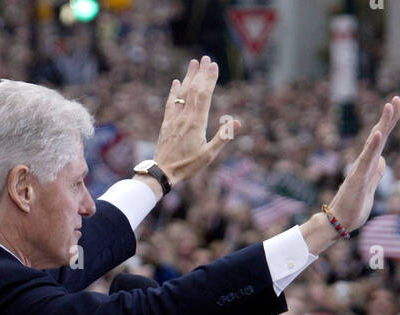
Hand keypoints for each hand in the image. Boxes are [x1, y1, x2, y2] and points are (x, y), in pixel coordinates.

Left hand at [152, 56, 235, 187]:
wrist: (163, 172)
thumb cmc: (188, 166)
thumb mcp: (208, 155)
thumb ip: (222, 138)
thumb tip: (236, 122)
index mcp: (197, 123)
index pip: (205, 95)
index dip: (210, 79)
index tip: (214, 65)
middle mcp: (185, 116)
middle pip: (194, 89)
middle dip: (200, 73)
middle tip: (206, 58)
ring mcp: (174, 118)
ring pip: (182, 93)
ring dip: (188, 77)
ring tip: (193, 63)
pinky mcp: (167, 123)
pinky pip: (171, 103)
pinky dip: (174, 91)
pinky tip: (176, 82)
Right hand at [327, 96, 399, 235]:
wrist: (339, 223)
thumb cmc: (353, 208)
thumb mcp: (370, 189)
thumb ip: (376, 174)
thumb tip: (382, 161)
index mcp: (369, 164)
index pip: (381, 139)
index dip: (389, 122)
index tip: (396, 104)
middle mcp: (364, 162)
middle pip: (379, 135)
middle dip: (388, 117)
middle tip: (396, 99)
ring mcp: (360, 169)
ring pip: (373, 143)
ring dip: (382, 124)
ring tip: (389, 107)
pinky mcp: (357, 178)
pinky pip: (366, 159)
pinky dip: (372, 146)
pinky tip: (378, 133)